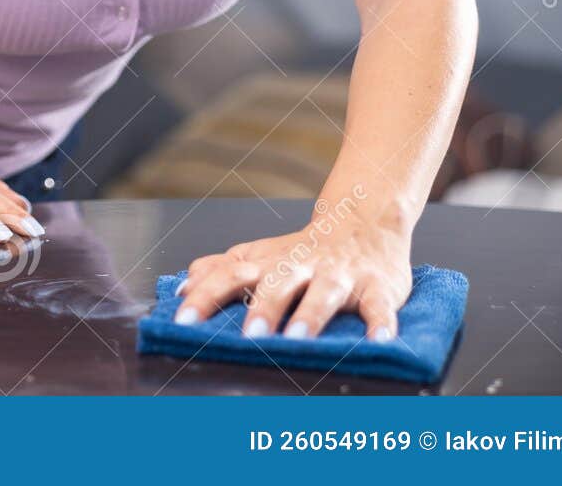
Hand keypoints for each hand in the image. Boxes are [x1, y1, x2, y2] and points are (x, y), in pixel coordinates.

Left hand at [172, 212, 412, 341]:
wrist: (362, 221)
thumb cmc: (302, 251)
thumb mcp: (259, 256)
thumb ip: (220, 271)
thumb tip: (180, 289)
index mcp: (268, 262)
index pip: (229, 275)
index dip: (205, 296)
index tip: (183, 322)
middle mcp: (302, 266)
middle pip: (279, 283)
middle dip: (264, 307)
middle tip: (250, 336)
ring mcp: (341, 276)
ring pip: (325, 292)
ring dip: (312, 314)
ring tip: (299, 338)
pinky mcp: (378, 288)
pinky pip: (380, 306)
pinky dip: (381, 323)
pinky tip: (378, 341)